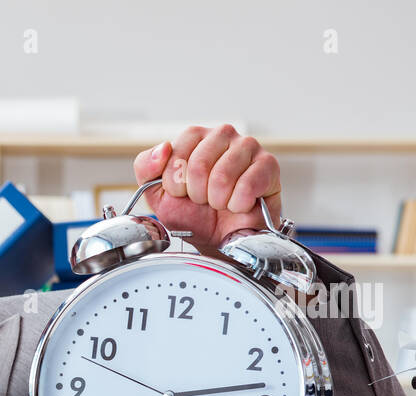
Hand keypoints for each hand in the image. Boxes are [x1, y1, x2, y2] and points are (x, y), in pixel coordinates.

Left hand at [132, 124, 281, 250]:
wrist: (217, 239)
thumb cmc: (191, 213)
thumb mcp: (157, 193)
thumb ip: (146, 167)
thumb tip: (163, 148)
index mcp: (194, 137)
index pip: (175, 152)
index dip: (175, 183)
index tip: (181, 193)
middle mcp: (222, 135)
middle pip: (199, 164)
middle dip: (196, 194)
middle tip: (203, 200)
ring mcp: (247, 147)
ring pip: (222, 176)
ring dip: (217, 200)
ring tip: (221, 202)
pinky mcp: (268, 165)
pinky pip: (247, 185)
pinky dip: (238, 204)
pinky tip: (239, 204)